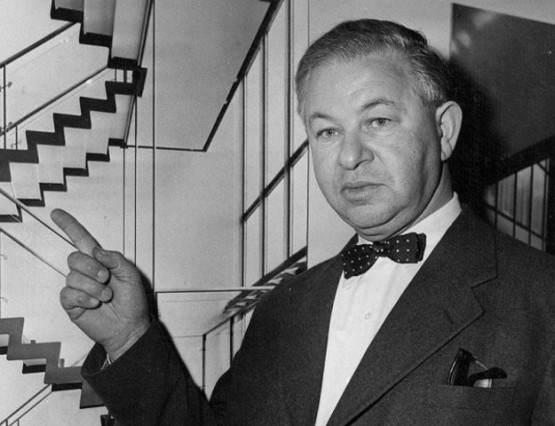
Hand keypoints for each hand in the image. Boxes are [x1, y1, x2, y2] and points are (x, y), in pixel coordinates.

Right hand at [51, 209, 149, 359]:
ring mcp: (78, 287)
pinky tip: (94, 304)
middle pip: (75, 257)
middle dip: (92, 267)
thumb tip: (96, 252)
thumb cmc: (133, 302)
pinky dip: (84, 297)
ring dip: (93, 287)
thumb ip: (115, 259)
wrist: (129, 327)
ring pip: (73, 276)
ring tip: (106, 296)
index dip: (69, 226)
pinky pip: (68, 293)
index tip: (57, 213)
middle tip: (106, 279)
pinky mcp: (72, 303)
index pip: (82, 240)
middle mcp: (87, 272)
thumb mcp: (131, 275)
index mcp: (101, 262)